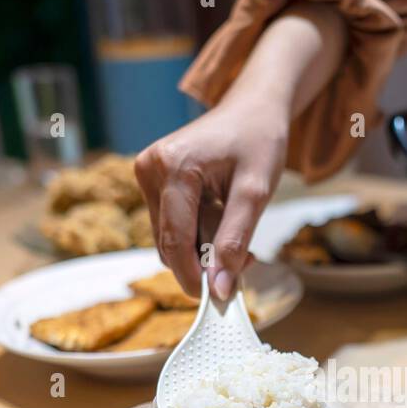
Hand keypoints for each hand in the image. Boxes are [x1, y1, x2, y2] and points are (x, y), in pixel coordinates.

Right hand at [136, 1, 346, 299]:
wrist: (253, 107)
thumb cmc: (259, 141)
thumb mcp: (256, 193)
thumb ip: (235, 241)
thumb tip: (219, 288)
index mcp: (172, 167)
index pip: (174, 240)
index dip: (193, 275)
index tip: (216, 300)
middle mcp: (150, 168)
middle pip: (168, 242)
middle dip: (202, 261)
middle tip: (244, 260)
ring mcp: (147, 172)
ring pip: (169, 237)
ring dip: (201, 248)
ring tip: (237, 233)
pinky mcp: (152, 179)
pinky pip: (171, 223)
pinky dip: (196, 234)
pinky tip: (221, 221)